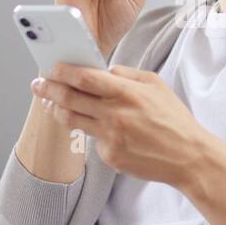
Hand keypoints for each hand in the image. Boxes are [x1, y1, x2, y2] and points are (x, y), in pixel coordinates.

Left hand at [30, 62, 213, 189]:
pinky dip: (92, 132)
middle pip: (69, 99)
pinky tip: (100, 129)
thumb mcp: (156, 85)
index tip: (52, 68)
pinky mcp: (110, 155)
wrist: (188, 156)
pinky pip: (93, 140)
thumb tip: (104, 70)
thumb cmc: (174, 119)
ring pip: (72, 120)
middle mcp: (114, 114)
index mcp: (126, 92)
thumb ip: (127, 74)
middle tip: (38, 84)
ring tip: (51, 104)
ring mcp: (110, 137)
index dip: (63, 71)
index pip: (84, 77)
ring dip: (57, 110)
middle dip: (49, 89)